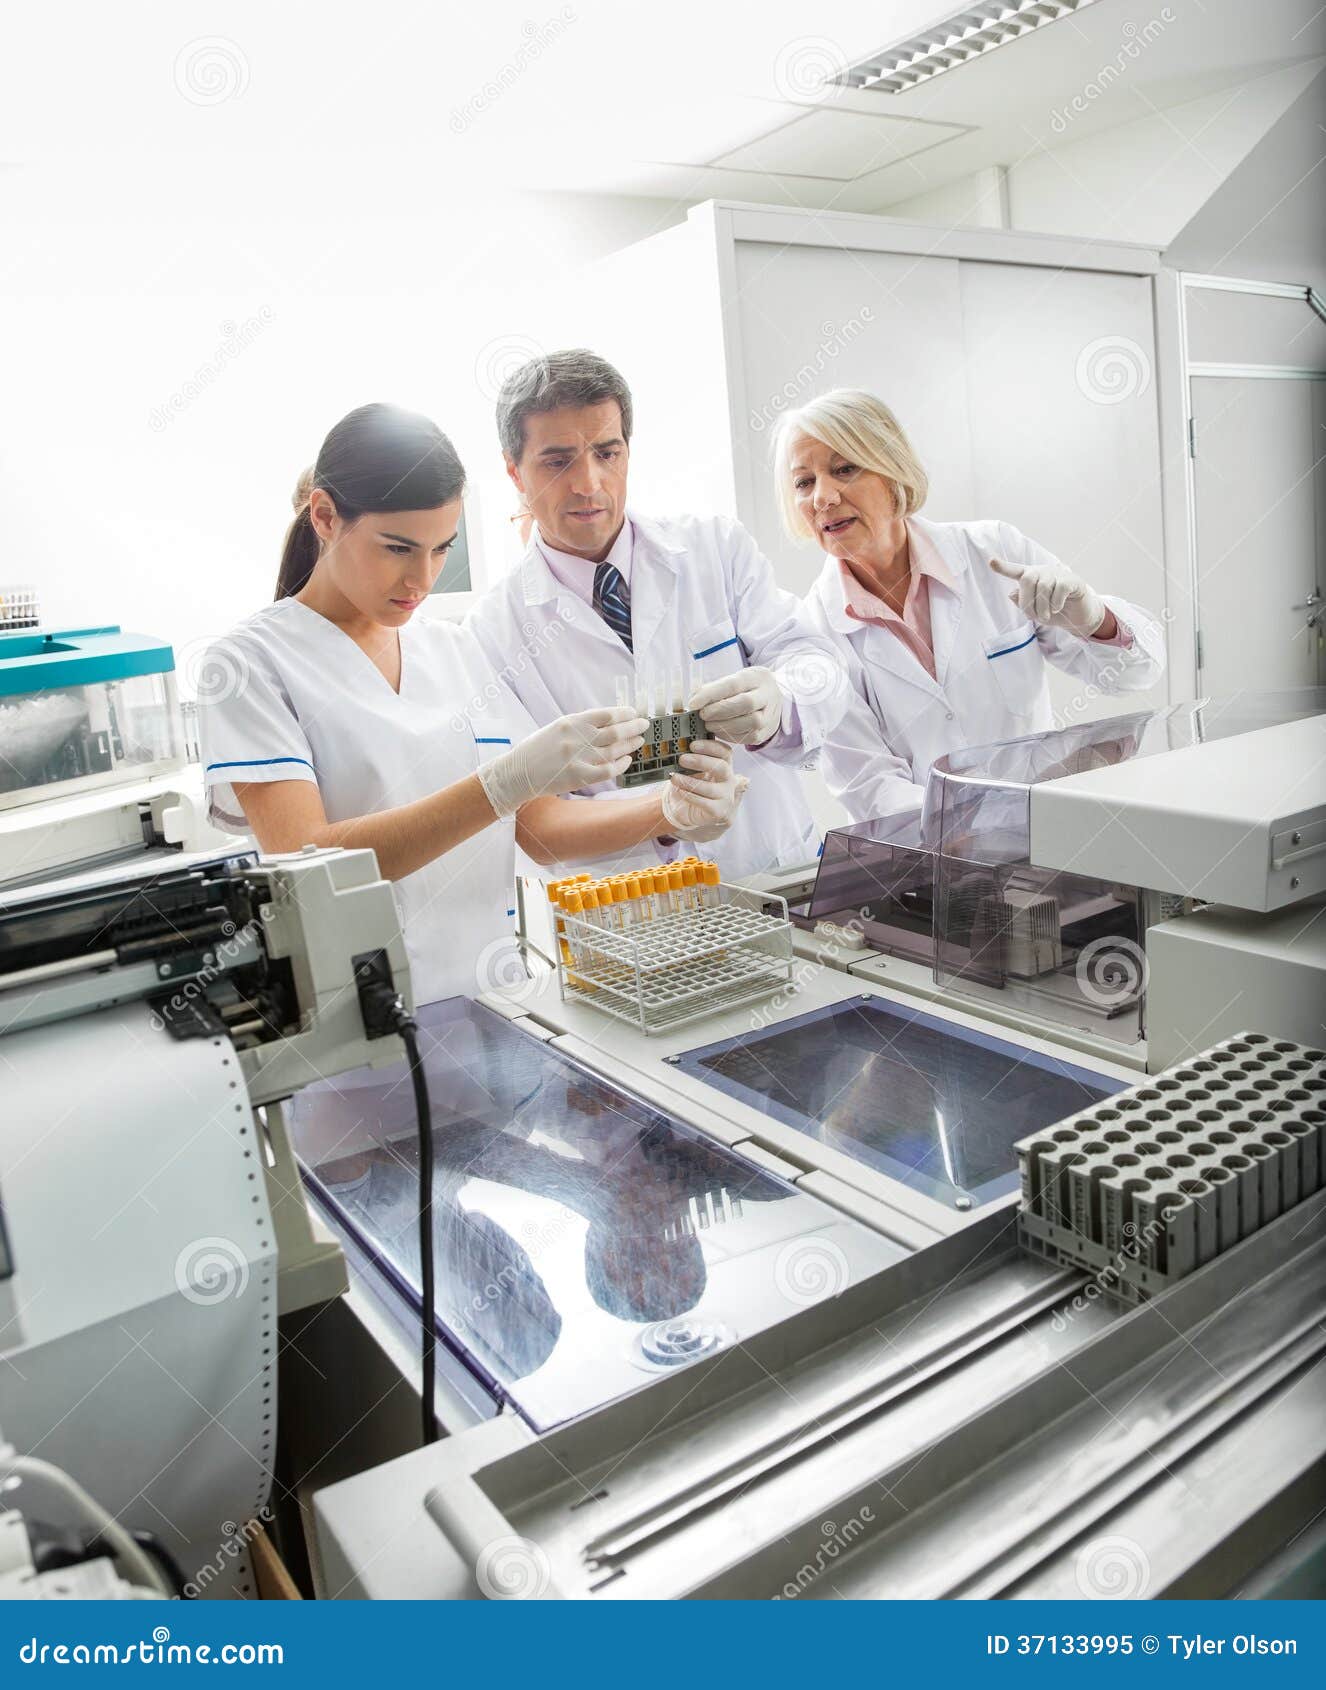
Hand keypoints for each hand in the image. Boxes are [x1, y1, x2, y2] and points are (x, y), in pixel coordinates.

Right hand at [477, 706, 647, 817]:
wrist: (517, 773)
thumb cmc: (536, 750)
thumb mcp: (556, 729)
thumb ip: (580, 726)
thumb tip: (607, 723)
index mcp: (570, 722)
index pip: (605, 714)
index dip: (624, 713)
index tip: (633, 713)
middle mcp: (576, 738)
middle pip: (614, 730)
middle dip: (633, 727)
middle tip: (644, 725)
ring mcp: (578, 758)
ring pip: (614, 749)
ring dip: (630, 744)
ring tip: (639, 741)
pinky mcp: (578, 777)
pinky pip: (608, 770)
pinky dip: (620, 764)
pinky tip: (627, 760)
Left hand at [661, 739, 748, 842]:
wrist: (688, 810)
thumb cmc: (692, 786)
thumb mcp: (692, 771)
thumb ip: (690, 760)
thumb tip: (677, 750)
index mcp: (724, 765)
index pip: (724, 752)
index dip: (710, 746)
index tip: (693, 745)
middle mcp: (728, 780)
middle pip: (721, 766)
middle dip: (701, 761)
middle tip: (682, 759)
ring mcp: (726, 797)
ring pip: (710, 787)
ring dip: (689, 781)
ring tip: (674, 777)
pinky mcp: (719, 811)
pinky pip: (705, 803)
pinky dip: (690, 796)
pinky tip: (680, 791)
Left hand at [688, 665, 782, 745]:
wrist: (773, 698)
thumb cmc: (747, 688)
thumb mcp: (734, 679)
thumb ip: (714, 688)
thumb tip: (694, 699)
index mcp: (757, 677)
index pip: (732, 685)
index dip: (711, 694)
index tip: (693, 703)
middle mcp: (767, 695)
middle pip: (745, 704)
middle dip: (719, 711)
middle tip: (702, 715)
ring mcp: (769, 715)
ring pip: (749, 722)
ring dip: (723, 725)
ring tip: (708, 724)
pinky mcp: (765, 732)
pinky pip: (747, 737)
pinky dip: (729, 735)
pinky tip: (719, 730)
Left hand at [989, 556, 1106, 638]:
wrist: (1078, 616)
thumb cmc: (1053, 611)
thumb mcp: (1034, 611)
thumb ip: (1021, 602)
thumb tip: (1012, 593)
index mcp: (1030, 578)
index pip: (1015, 570)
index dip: (1003, 567)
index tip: (991, 561)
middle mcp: (1043, 572)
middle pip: (1028, 579)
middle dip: (1027, 602)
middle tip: (1034, 616)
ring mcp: (1058, 574)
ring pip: (1043, 587)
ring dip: (1042, 607)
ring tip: (1047, 616)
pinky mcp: (1072, 580)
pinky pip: (1060, 589)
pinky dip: (1056, 603)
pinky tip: (1058, 608)